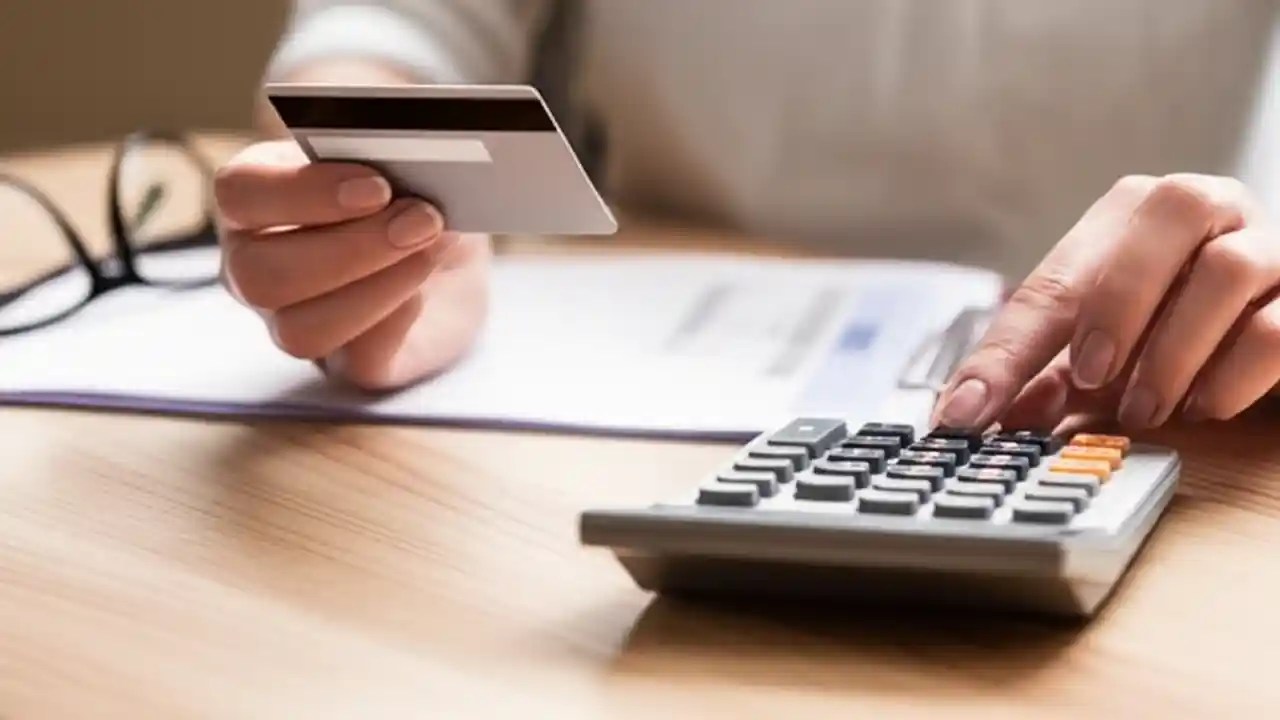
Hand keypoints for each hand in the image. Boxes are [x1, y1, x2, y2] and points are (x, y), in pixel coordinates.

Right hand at [214, 140, 490, 390]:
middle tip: (419, 221)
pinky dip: (398, 321)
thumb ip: (387, 158)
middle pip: (261, 274)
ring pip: (299, 330)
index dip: (302, 191)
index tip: (375, 187)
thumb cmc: (410, 194)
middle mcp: (257, 267)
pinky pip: (359, 361)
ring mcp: (293, 324)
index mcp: (256, 200)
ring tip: (430, 249)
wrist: (453, 256)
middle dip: (350, 247)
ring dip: (376, 287)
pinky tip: (426, 290)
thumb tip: (408, 169)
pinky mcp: (349, 365)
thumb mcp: (402, 162)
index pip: (239, 192)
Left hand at [933, 173, 1279, 432]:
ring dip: (1174, 348)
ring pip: (1230, 268)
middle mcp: (1209, 212)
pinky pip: (1279, 327)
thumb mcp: (1100, 357)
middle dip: (1118, 302)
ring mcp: (1270, 248)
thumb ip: (1042, 379)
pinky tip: (1204, 405)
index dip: (1004, 353)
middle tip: (1090, 376)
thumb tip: (973, 413)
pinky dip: (1233, 373)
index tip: (964, 412)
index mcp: (1134, 216)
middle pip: (1171, 211)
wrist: (1273, 327)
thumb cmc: (1172, 333)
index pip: (1057, 278)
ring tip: (1145, 408)